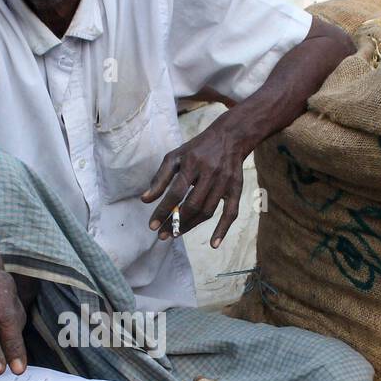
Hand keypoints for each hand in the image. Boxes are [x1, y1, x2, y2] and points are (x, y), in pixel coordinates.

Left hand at [141, 120, 248, 247]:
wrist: (230, 136)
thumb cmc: (197, 149)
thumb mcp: (175, 157)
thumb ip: (160, 178)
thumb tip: (145, 200)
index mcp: (192, 163)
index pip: (175, 192)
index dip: (163, 210)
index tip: (152, 225)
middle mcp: (210, 173)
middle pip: (192, 205)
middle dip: (175, 223)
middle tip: (162, 235)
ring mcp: (225, 182)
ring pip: (208, 211)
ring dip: (191, 226)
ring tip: (176, 234)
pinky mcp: (236, 188)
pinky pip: (231, 212)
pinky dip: (223, 229)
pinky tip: (214, 244)